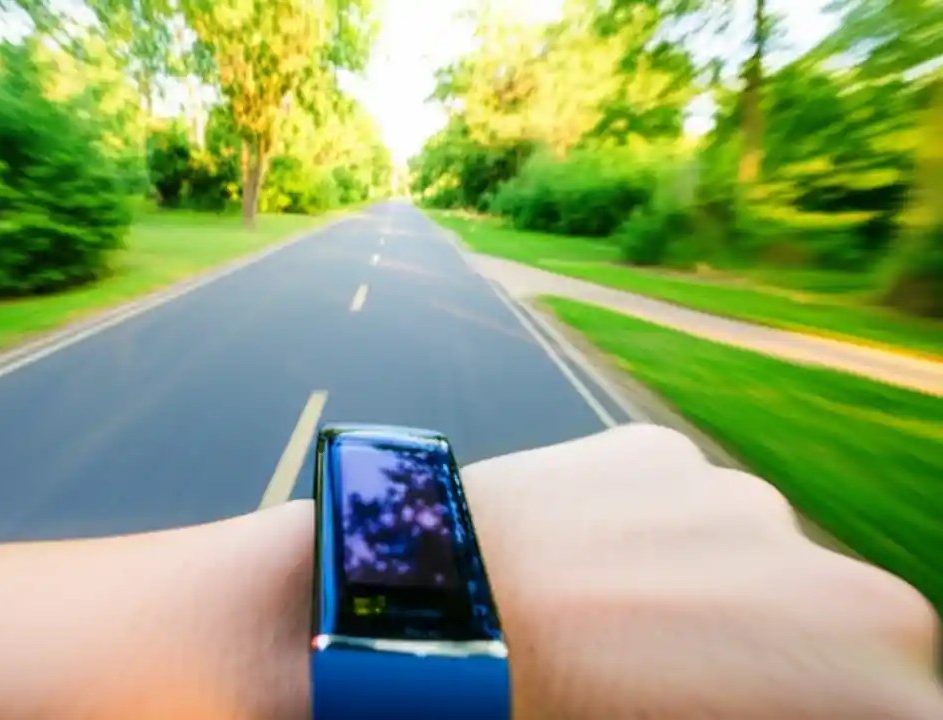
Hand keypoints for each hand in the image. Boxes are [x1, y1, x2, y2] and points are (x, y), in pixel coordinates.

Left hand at [463, 424, 941, 718]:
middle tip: (698, 693)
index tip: (762, 708)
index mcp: (866, 660)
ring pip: (757, 560)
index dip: (819, 706)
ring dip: (720, 597)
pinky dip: (653, 540)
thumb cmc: (563, 717)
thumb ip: (764, 708)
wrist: (437, 628)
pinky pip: (680, 506)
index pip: (895, 703)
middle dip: (787, 665)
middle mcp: (822, 561)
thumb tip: (760, 692)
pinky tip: (584, 575)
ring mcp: (735, 494)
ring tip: (621, 637)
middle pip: (841, 630)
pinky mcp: (656, 450)